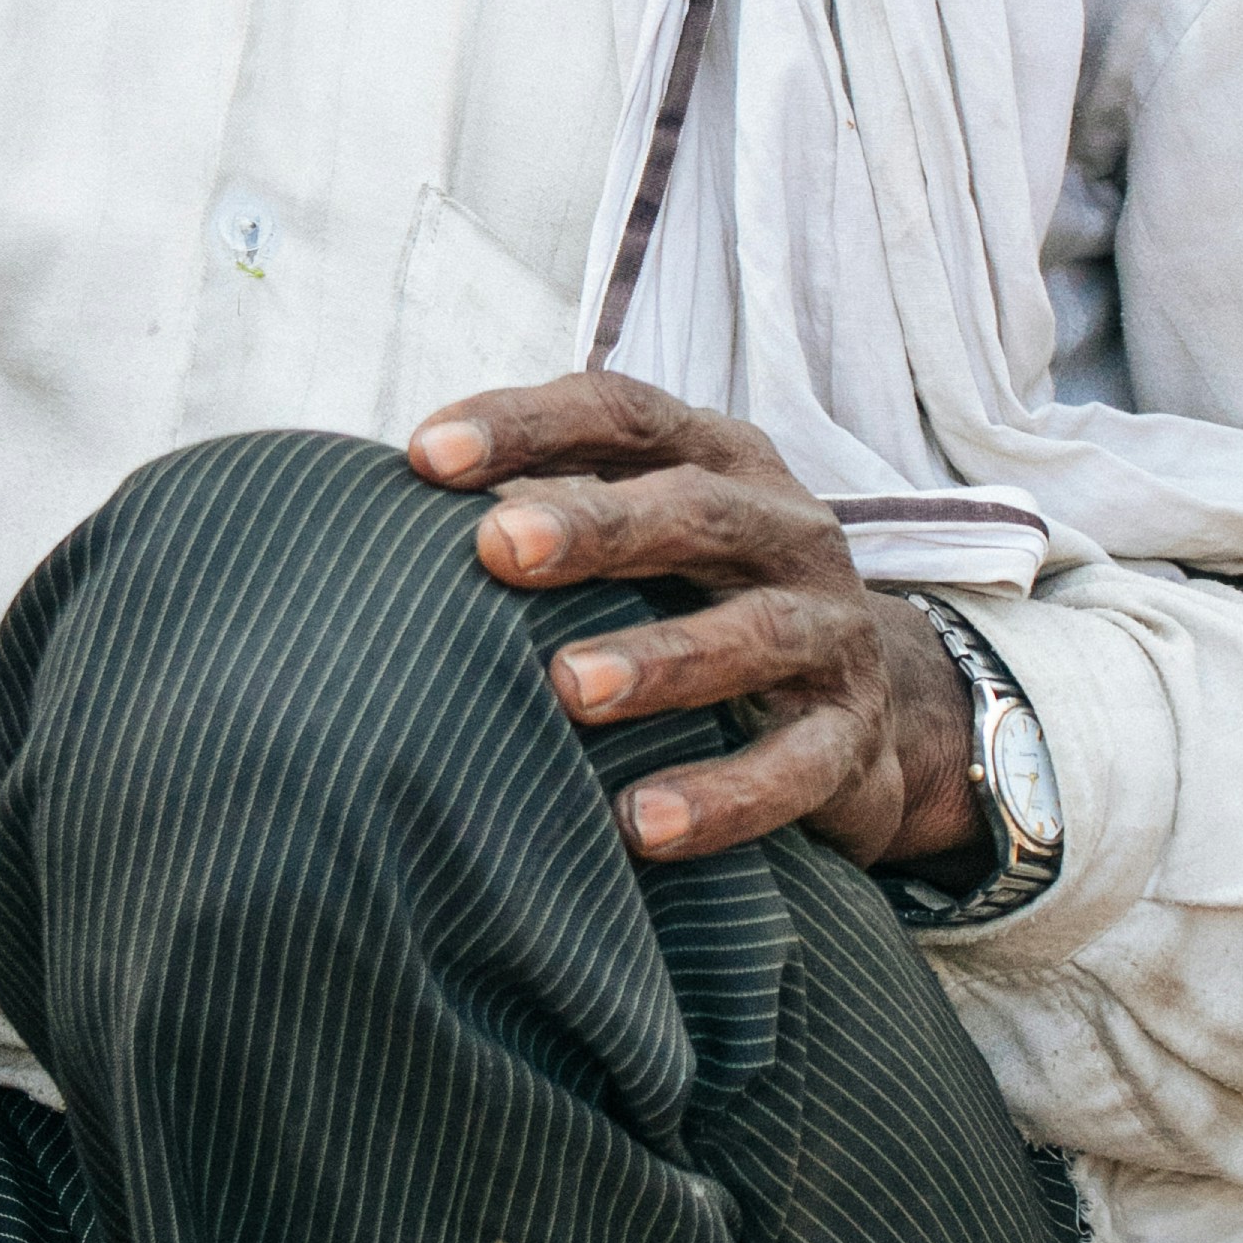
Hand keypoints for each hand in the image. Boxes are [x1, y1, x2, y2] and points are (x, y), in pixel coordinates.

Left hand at [408, 372, 983, 870]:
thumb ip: (543, 511)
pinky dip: (722, 797)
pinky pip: (792, 770)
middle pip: (693, 509)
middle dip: (596, 526)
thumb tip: (368, 514)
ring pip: (753, 634)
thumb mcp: (645, 542)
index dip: (528, 424)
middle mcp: (784, 530)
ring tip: (568, 689)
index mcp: (721, 461)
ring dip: (660, 659)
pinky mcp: (850, 740)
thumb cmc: (702, 606)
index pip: (624, 415)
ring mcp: (828, 633)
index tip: (422, 455)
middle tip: (497, 548)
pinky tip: (639, 826)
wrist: (874, 714)